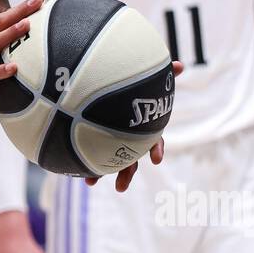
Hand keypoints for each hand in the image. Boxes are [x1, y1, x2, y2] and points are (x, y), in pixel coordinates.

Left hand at [84, 60, 182, 191]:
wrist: (108, 87)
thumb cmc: (132, 84)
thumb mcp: (146, 79)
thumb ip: (162, 74)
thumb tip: (181, 64)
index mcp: (143, 127)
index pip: (154, 140)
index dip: (156, 150)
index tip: (156, 160)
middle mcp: (129, 138)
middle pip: (130, 159)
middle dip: (126, 173)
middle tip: (120, 188)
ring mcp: (112, 140)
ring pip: (108, 160)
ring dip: (100, 173)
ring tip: (89, 183)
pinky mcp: (95, 139)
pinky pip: (91, 152)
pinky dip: (83, 160)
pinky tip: (72, 168)